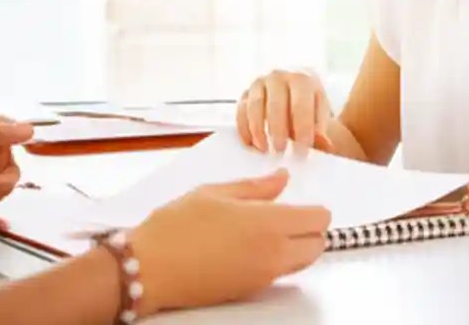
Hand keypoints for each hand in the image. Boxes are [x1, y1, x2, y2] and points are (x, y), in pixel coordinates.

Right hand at [127, 169, 330, 315]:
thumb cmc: (175, 228)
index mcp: (267, 223)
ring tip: (268, 232)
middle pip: (318, 244)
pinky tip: (250, 247)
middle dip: (311, 230)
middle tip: (289, 217)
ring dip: (298, 247)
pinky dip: (278, 261)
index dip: (315, 209)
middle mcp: (272, 253)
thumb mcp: (215, 193)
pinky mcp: (250, 290)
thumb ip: (255, 187)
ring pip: (303, 262)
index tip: (302, 203)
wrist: (149, 269)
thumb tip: (281, 179)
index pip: (318, 219)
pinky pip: (280, 274)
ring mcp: (263, 276)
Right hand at [236, 69, 335, 152]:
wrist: (297, 101)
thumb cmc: (311, 112)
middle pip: (276, 104)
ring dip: (259, 130)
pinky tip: (251, 145)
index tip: (302, 150)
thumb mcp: (320, 120)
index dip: (302, 128)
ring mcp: (260, 83)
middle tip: (281, 151)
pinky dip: (244, 129)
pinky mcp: (246, 94)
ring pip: (255, 105)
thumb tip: (326, 144)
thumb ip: (322, 133)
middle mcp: (280, 77)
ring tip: (265, 150)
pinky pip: (241, 110)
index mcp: (303, 80)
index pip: (301, 104)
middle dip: (278, 130)